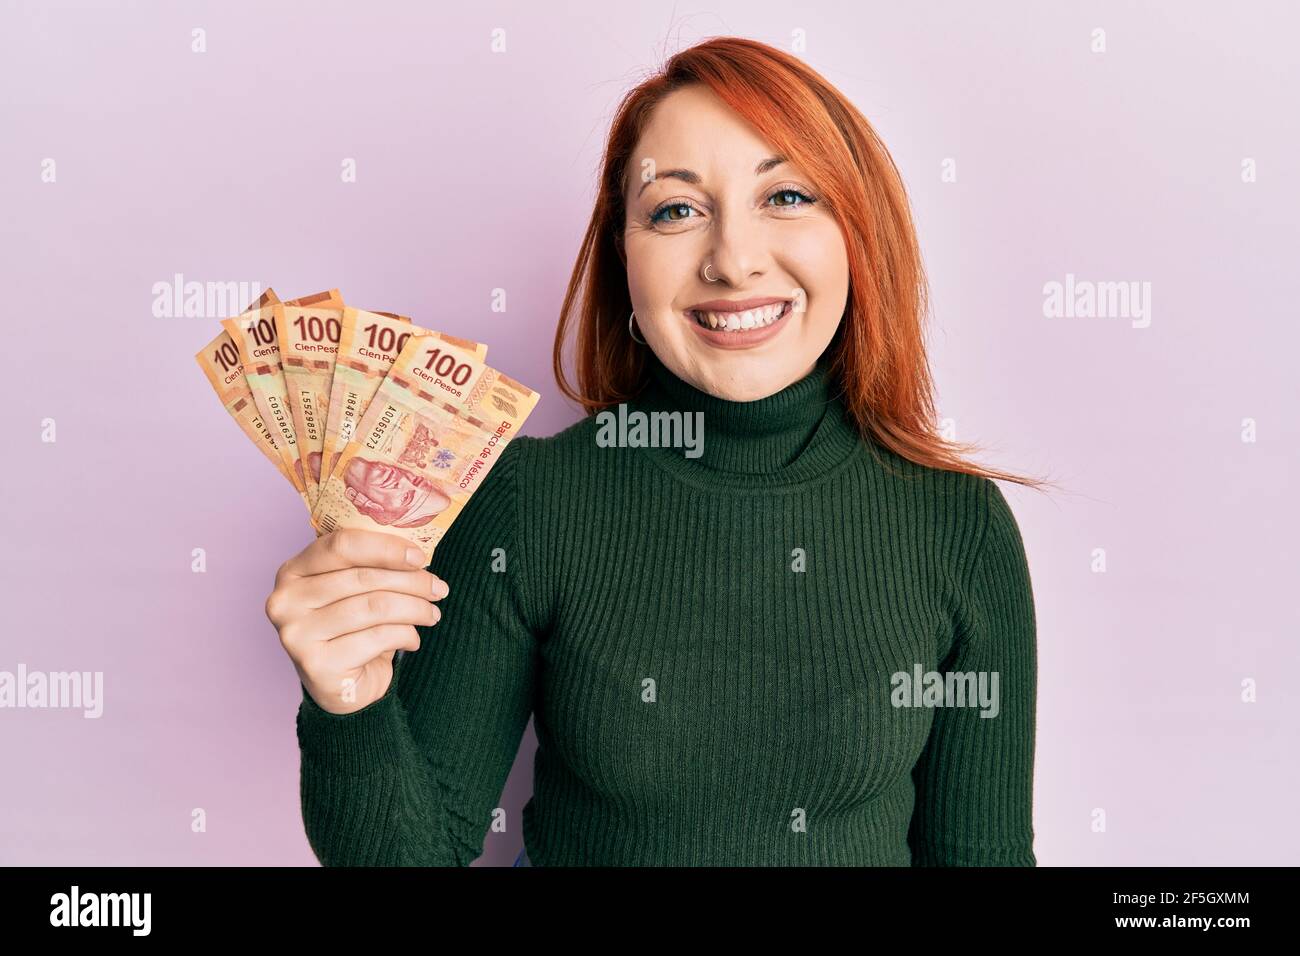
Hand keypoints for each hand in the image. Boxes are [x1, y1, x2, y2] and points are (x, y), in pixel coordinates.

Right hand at [266, 529, 447, 714]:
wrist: (341, 689)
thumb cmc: (352, 630)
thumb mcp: (355, 592)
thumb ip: (371, 567)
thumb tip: (417, 554)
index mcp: (293, 571)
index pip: (341, 545)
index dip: (386, 548)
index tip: (420, 557)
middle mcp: (285, 600)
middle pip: (363, 577)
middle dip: (411, 581)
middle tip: (439, 589)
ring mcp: (296, 634)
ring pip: (374, 606)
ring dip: (415, 609)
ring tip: (433, 614)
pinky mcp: (316, 664)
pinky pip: (377, 638)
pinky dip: (405, 635)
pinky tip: (413, 639)